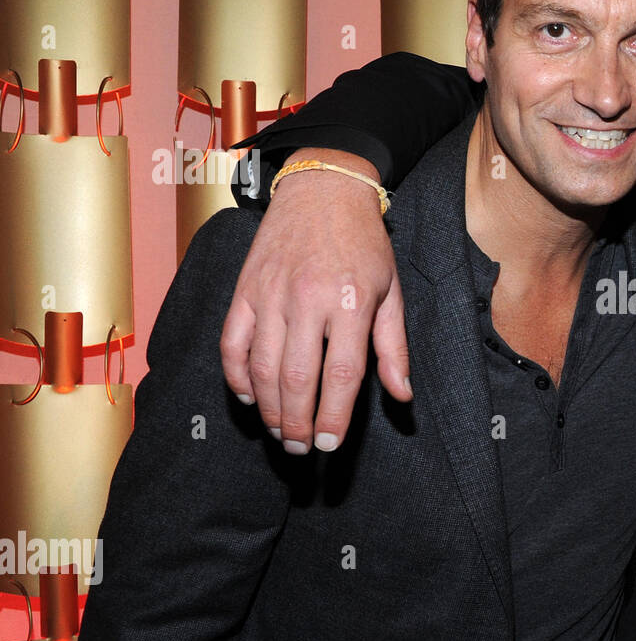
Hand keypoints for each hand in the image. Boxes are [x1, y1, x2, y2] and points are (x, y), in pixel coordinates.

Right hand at [220, 148, 411, 453]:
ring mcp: (270, 295)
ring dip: (269, 408)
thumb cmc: (365, 244)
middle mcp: (308, 300)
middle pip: (296, 378)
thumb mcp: (392, 292)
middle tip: (302, 449)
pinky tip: (251, 398)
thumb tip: (400, 395)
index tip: (330, 444)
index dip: (333, 416)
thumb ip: (393, 347)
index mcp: (351, 303)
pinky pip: (231, 342)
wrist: (324, 190)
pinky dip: (237, 376)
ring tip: (281, 432)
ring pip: (261, 366)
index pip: (341, 375)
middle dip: (298, 423)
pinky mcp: (244, 290)